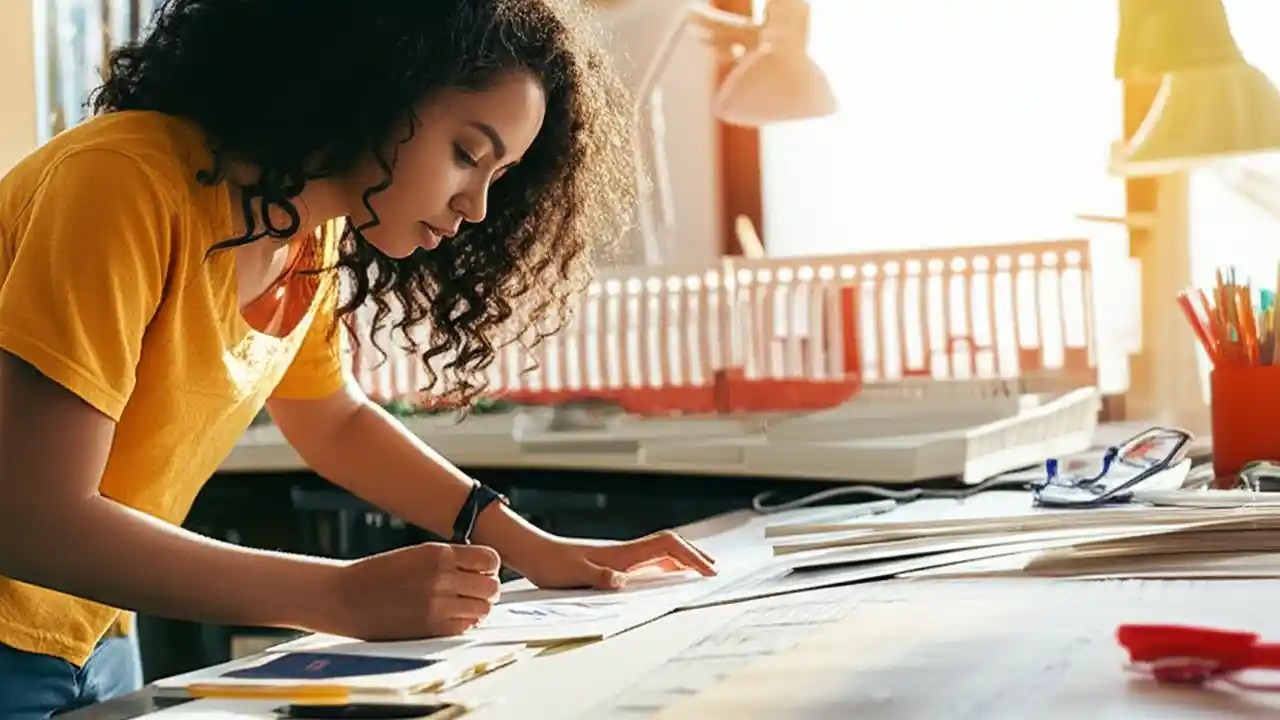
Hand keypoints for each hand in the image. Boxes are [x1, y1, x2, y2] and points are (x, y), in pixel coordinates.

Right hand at [321, 542, 500, 638]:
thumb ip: (449, 560)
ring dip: (478, 608)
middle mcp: (442, 577)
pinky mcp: (431, 628)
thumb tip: (482, 569)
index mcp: (439, 553)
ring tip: (463, 606)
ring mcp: (438, 604)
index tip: (482, 572)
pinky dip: (465, 623)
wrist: (345, 597)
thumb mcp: (417, 554)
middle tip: (475, 592)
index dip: (490, 567)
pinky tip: (452, 618)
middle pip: (491, 586)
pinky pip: (466, 627)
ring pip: (483, 608)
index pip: (490, 559)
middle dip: (487, 589)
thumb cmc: (378, 575)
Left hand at [519, 531, 716, 590]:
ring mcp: (621, 555)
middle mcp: (626, 551)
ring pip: (662, 550)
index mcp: (622, 554)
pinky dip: (667, 563)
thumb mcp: (573, 573)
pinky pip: (649, 559)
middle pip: (670, 544)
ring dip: (683, 557)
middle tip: (714, 570)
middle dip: (695, 555)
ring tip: (701, 569)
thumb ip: (597, 576)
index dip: (690, 556)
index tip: (708, 570)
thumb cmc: (552, 564)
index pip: (666, 546)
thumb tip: (620, 580)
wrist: (534, 552)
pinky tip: (669, 572)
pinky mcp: (613, 560)